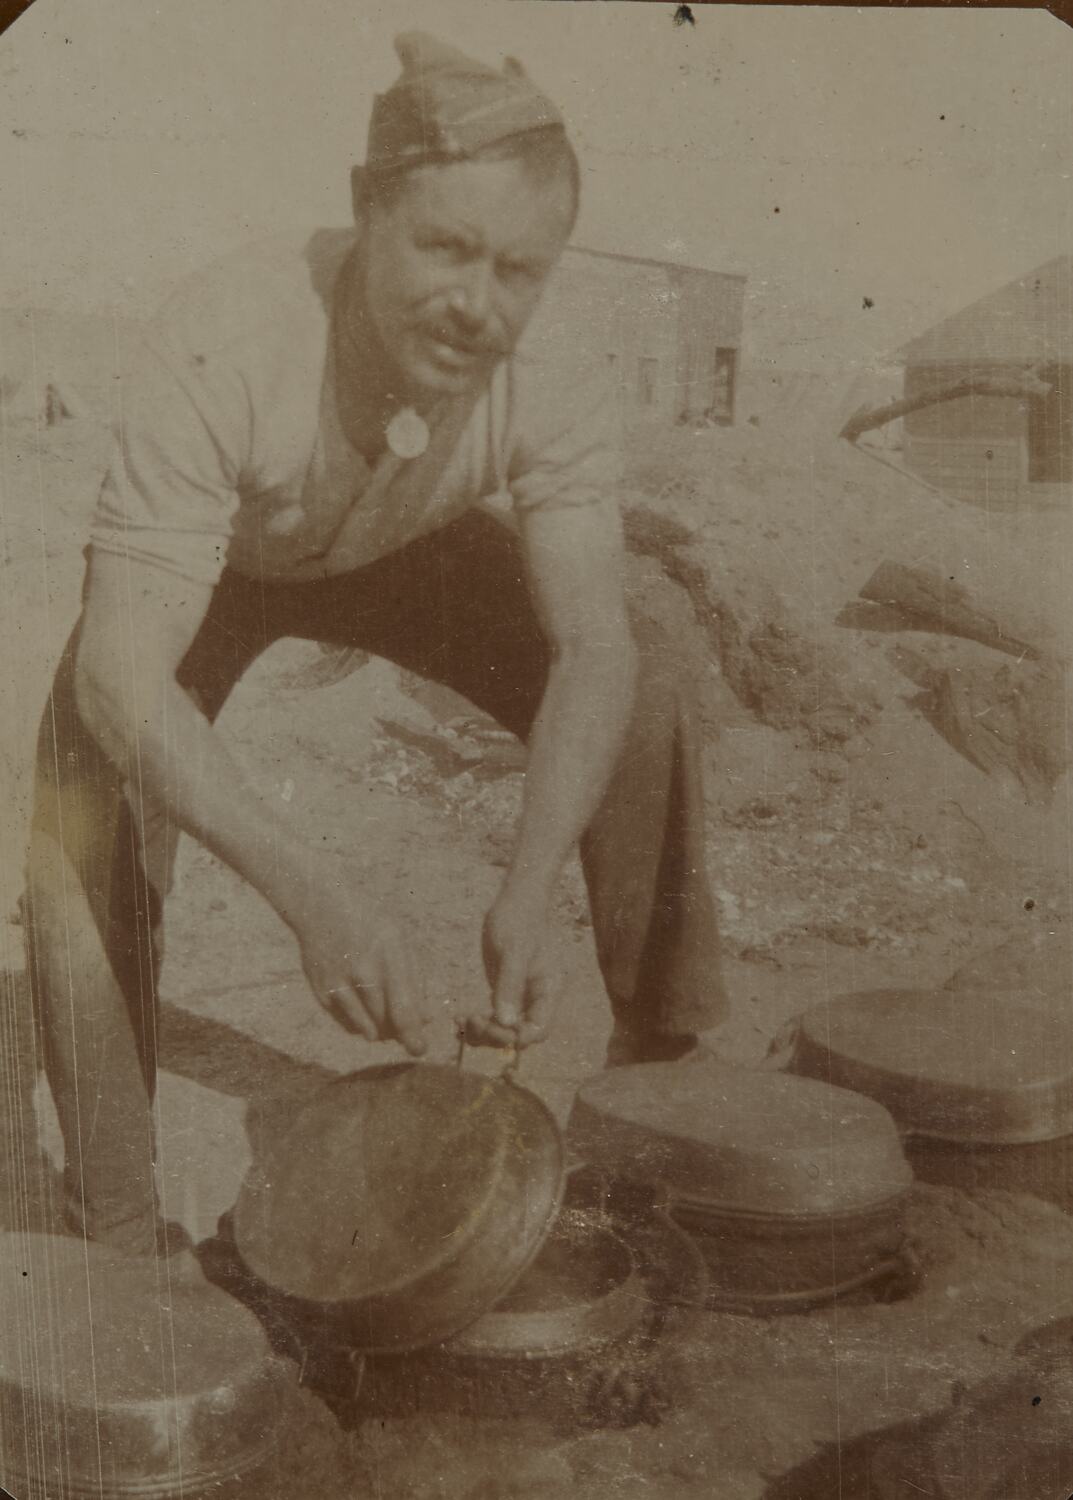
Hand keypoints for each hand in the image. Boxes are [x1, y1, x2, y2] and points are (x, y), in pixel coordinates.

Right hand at [284, 867, 430, 1056]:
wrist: (323, 908)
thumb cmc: (373, 926)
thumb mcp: (402, 941)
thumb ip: (417, 981)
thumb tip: (424, 1021)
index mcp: (390, 954)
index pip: (404, 1010)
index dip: (413, 1036)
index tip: (420, 1049)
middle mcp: (362, 971)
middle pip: (386, 1026)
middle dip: (399, 1034)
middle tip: (405, 1030)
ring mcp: (338, 983)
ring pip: (367, 1031)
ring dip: (381, 1031)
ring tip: (384, 1010)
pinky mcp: (322, 993)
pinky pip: (348, 1025)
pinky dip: (360, 1022)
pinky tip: (362, 1001)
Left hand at [470, 891, 558, 1049]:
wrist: (516, 902)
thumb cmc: (519, 920)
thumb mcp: (514, 951)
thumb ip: (510, 986)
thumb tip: (506, 1022)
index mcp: (551, 989)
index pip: (539, 1029)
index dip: (517, 1037)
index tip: (491, 1029)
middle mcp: (540, 998)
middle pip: (521, 1033)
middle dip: (496, 1034)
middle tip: (470, 1021)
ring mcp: (524, 997)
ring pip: (506, 1029)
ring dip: (484, 1032)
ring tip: (461, 1021)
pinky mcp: (508, 994)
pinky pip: (496, 1018)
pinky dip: (480, 1022)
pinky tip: (459, 1018)